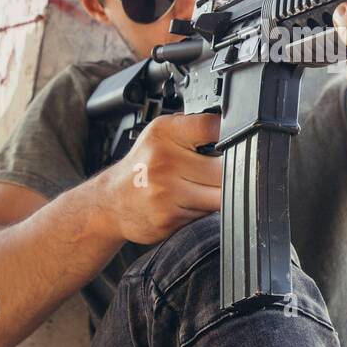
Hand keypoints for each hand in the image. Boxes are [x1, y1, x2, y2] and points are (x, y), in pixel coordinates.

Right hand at [100, 113, 221, 244]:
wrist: (111, 202)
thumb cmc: (143, 165)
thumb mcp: (161, 135)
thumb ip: (194, 129)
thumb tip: (234, 128)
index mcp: (163, 133)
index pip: (211, 127)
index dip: (228, 135)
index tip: (231, 143)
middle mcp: (162, 161)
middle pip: (223, 168)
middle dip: (229, 171)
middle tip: (219, 172)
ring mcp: (165, 192)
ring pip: (219, 195)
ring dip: (217, 194)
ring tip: (201, 188)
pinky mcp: (168, 219)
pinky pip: (205, 214)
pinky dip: (204, 211)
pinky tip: (188, 204)